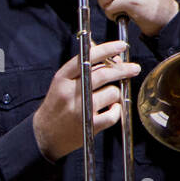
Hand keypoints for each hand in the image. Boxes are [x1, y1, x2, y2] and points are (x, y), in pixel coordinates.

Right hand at [32, 39, 140, 162]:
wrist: (45, 134)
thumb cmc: (57, 106)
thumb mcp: (62, 84)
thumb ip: (84, 71)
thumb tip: (113, 60)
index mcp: (62, 79)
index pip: (86, 58)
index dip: (106, 49)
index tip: (121, 45)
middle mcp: (70, 92)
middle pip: (103, 74)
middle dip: (123, 70)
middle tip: (134, 68)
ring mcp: (80, 109)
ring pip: (112, 93)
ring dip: (115, 93)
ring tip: (108, 98)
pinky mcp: (90, 125)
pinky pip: (114, 113)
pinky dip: (117, 110)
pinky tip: (111, 109)